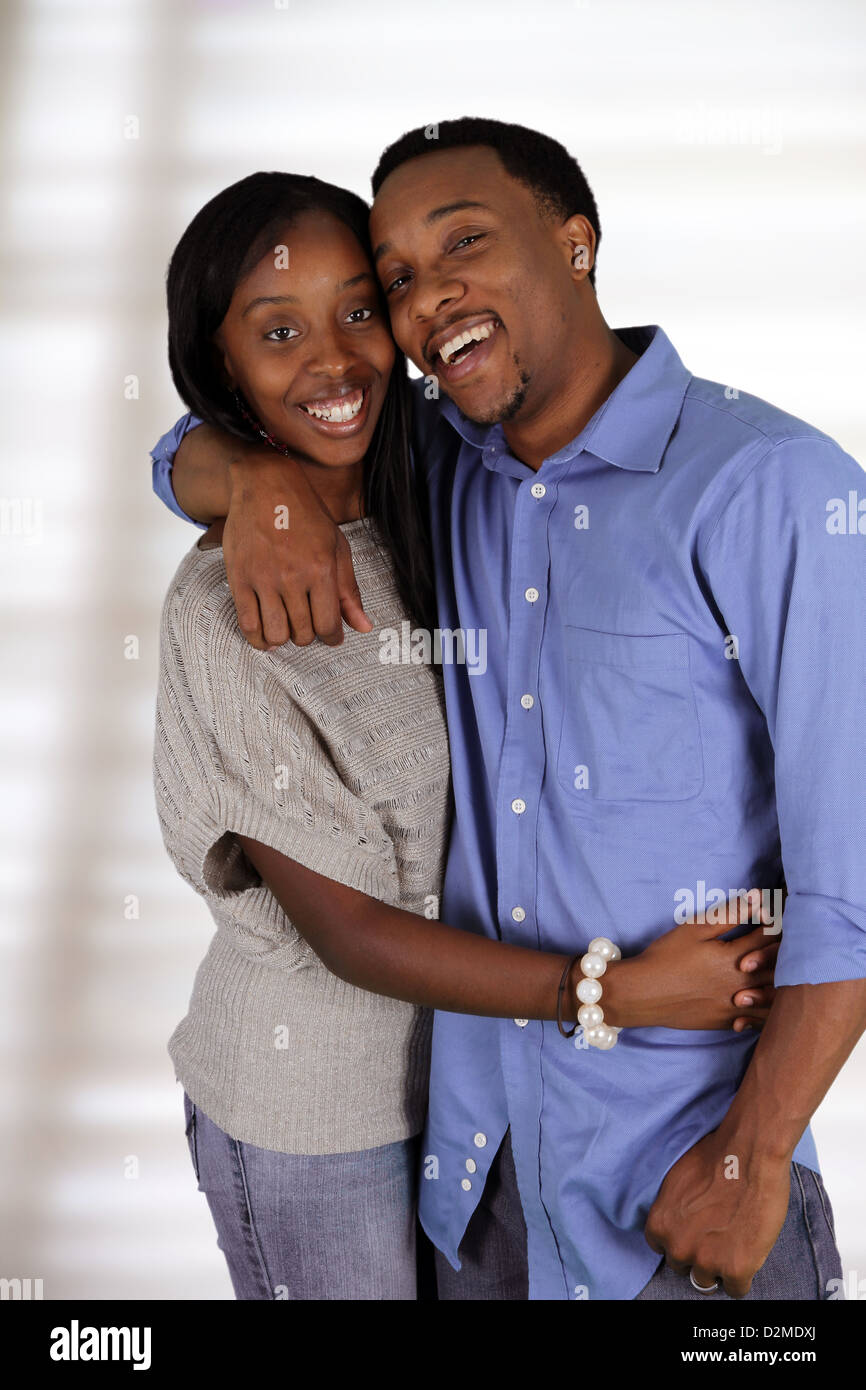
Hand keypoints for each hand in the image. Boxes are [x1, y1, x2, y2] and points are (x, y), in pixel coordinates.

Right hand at [223, 453, 372, 649]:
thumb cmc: (306, 514)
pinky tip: (265, 635)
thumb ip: (350, 591)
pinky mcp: (240, 578)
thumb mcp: (337, 547)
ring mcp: (263, 578)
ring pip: (275, 634)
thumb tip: (364, 627)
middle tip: (308, 625)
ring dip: (284, 638)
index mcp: (321, 569)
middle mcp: (292, 577)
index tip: (331, 637)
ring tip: (287, 628)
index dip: (332, 638)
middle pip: (302, 633)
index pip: (328, 625)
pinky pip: (247, 623)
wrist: (266, 484)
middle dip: (308, 636)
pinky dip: (257, 638)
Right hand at [604, 888, 779, 1031]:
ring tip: (790, 970)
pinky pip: (761, 1019)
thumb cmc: (666, 957)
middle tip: (799, 940)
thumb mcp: (695, 929)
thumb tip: (757, 897)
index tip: (786, 912)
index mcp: (735, 957)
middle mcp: (742, 983)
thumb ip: (729, 914)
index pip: (771, 936)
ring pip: (776, 997)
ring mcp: (737, 1006)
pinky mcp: (729, 1021)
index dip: (781, 921)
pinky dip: (771, 1008)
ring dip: (786, 982)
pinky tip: (772, 1000)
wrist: (642, 995)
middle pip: (781, 967)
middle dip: (791, 951)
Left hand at [644, 1125, 791, 1296]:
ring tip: (733, 1246)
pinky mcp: (736, 1269)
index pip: (661, 1247)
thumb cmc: (715, 1158)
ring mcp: (707, 1261)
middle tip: (716, 1237)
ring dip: (718, 1267)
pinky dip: (743, 1276)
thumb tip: (679, 1221)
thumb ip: (674, 1209)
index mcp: (660, 1224)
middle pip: (682, 1266)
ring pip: (706, 1281)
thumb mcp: (678, 1181)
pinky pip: (736, 1289)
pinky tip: (749, 1256)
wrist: (748, 1154)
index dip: (680, 1239)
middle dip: (697, 1254)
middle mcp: (678, 1247)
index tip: (694, 1233)